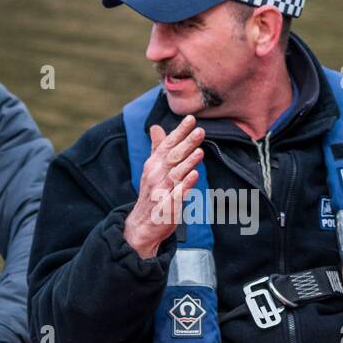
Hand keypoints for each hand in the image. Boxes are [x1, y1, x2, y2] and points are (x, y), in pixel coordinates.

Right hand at [122, 114, 204, 258]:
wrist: (142, 224)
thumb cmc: (152, 193)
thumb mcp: (152, 168)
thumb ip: (157, 148)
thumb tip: (156, 127)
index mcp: (154, 165)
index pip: (167, 145)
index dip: (179, 132)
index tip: (191, 119)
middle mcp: (156, 175)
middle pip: (173, 157)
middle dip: (186, 143)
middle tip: (200, 130)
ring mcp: (161, 191)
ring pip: (175, 174)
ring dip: (188, 162)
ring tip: (200, 151)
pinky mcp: (168, 207)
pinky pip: (177, 194)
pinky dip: (185, 185)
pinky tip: (195, 176)